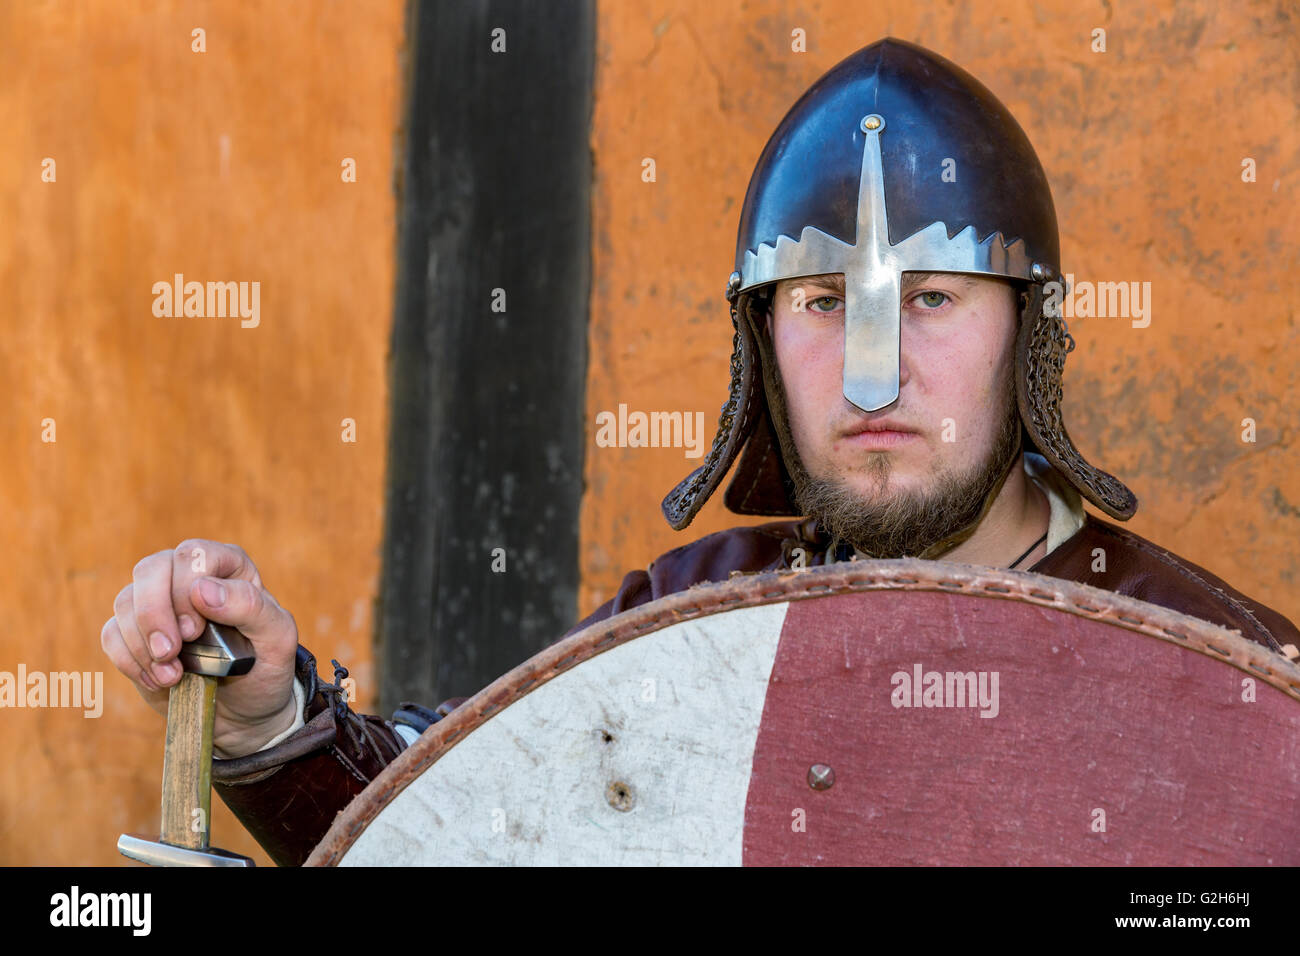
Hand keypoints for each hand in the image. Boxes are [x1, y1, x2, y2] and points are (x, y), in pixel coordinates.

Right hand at [101, 539, 301, 756]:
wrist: (244, 710)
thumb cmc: (266, 666)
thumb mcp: (277, 638)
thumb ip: (250, 606)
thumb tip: (202, 589)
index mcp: (228, 567)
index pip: (194, 555)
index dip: (186, 590)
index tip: (193, 631)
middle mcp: (189, 576)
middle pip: (151, 569)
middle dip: (154, 614)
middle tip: (170, 652)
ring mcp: (159, 603)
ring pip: (126, 601)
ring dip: (142, 644)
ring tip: (172, 676)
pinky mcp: (135, 633)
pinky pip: (112, 633)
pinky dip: (130, 660)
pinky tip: (158, 680)